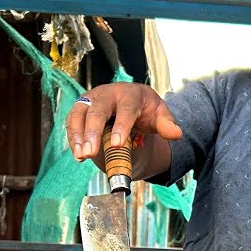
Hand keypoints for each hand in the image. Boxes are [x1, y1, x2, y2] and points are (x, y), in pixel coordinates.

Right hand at [65, 83, 182, 161]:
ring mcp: (92, 99)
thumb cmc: (146, 110)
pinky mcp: (81, 107)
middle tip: (90, 153)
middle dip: (93, 132)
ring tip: (81, 156)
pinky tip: (77, 154)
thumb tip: (176, 134)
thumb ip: (167, 125)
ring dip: (78, 135)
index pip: (126, 109)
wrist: (132, 101)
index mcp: (130, 94)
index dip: (122, 126)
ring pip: (80, 113)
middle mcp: (108, 93)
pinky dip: (73, 137)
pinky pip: (73, 121)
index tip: (118, 145)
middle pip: (98, 109)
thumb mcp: (160, 115)